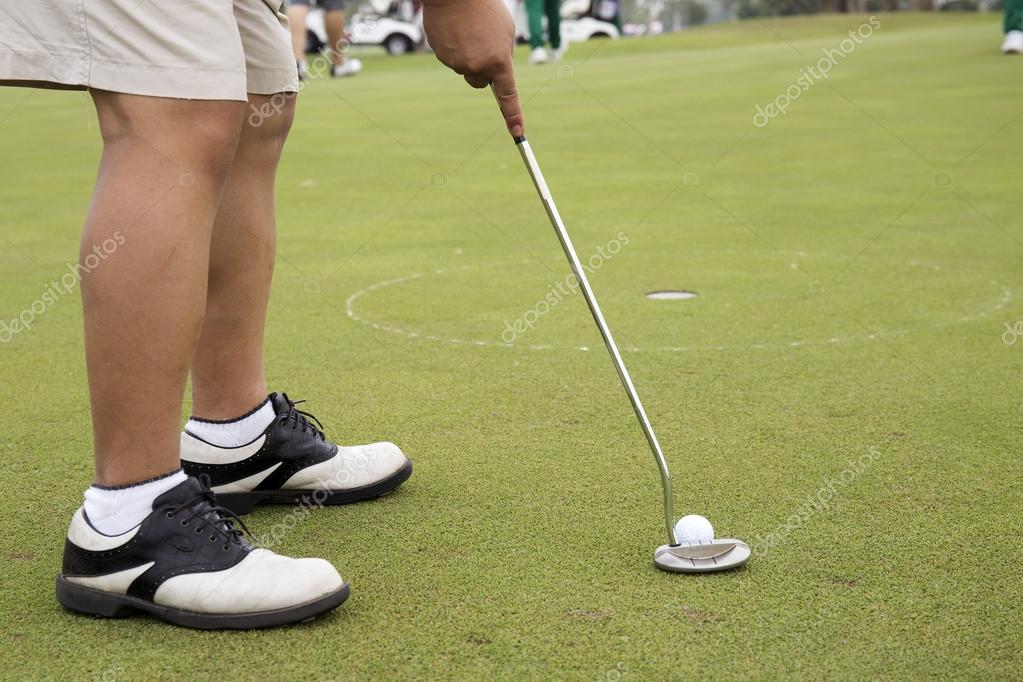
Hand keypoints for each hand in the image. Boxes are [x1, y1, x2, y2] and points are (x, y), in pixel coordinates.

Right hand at [423, 0, 524, 137]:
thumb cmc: (485, 7)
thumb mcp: (505, 31)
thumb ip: (504, 55)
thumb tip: (495, 73)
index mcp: (499, 62)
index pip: (508, 96)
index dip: (514, 116)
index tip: (517, 132)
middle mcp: (478, 67)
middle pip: (480, 81)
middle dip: (482, 70)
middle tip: (482, 44)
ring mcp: (457, 63)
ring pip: (465, 68)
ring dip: (468, 54)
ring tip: (469, 29)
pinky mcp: (441, 56)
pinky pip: (451, 57)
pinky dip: (454, 47)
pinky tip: (455, 29)